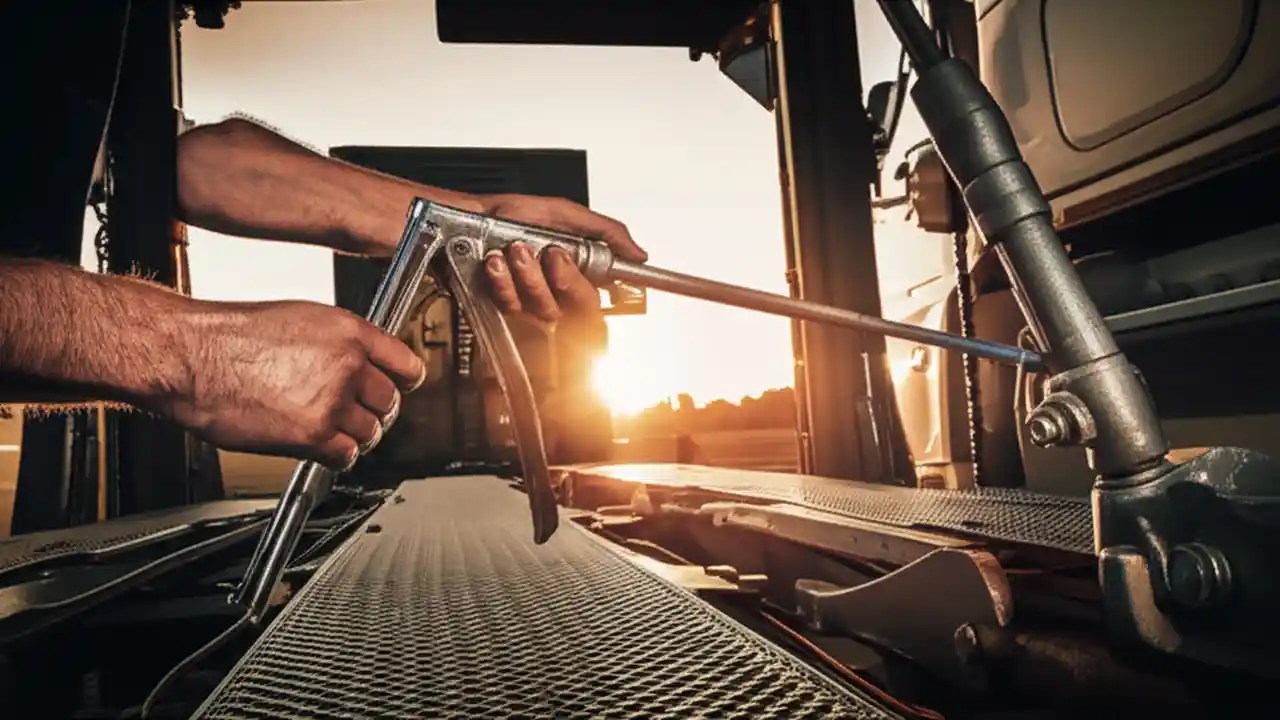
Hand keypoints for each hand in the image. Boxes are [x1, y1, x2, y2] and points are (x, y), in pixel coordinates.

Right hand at [166, 300, 426, 470]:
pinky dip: (338, 456)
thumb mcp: (302, 319)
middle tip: (356, 413)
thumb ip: (340, 343)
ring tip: (332, 430)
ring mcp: (332, 401)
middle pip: (390, 402)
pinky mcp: (312, 434)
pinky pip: (346, 455)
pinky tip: (322, 447)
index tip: (400, 389)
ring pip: (371, 432)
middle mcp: (347, 365)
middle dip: (375, 411)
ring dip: (355, 435)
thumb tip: (362, 361)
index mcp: (349, 332)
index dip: (404, 382)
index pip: (406, 364)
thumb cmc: (232, 336)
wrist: (192, 357)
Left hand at [478, 194, 646, 320]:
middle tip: (553, 254)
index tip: (598, 275)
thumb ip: (604, 231)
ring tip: (516, 250)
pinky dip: (503, 282)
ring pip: (546, 309)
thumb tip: (638, 253)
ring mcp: (531, 302)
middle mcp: (557, 290)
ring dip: (530, 276)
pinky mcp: (506, 306)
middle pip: (582, 307)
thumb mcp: (563, 213)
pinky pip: (513, 307)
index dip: (607, 291)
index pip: (604, 294)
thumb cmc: (510, 214)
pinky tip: (496, 263)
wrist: (468, 217)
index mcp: (577, 270)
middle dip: (567, 278)